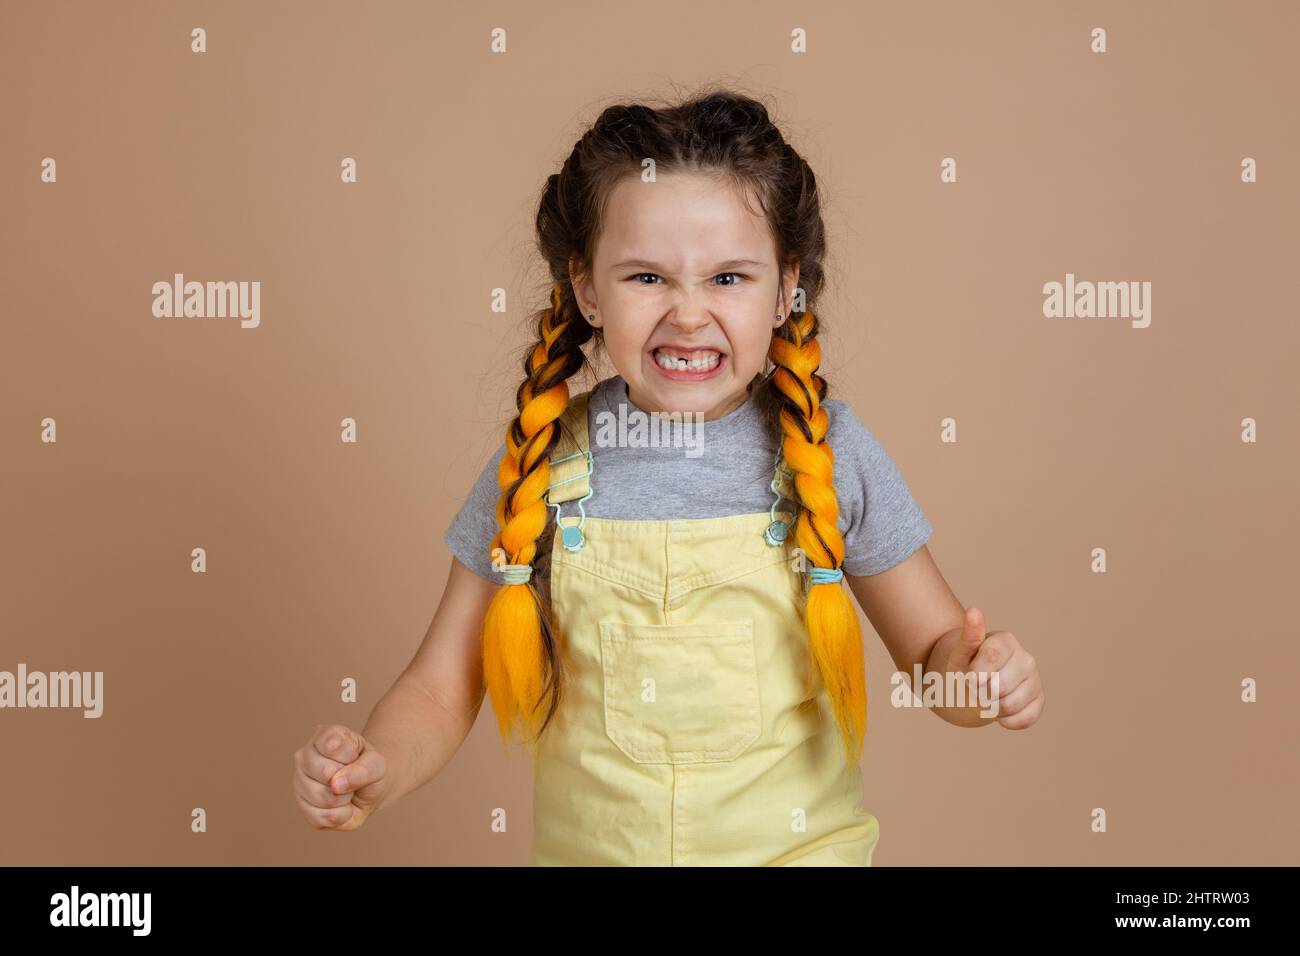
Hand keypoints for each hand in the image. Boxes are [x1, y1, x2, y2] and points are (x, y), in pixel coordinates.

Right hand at [291, 724, 389, 830]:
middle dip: (349, 780)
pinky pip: (322, 818)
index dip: (351, 756)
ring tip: (347, 790)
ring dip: (345, 799)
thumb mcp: (377, 763)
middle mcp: (304, 757)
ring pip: (323, 798)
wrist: (370, 787)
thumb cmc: (370, 768)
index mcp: (322, 736)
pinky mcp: (303, 807)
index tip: (355, 756)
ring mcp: (300, 783)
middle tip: (351, 776)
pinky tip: (342, 805)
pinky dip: (341, 815)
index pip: (332, 745)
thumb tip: (336, 785)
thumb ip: (363, 769)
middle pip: (325, 773)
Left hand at [943, 607, 1044, 729]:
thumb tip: (973, 611)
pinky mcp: (1039, 700)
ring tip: (985, 698)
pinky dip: (1005, 721)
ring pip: (1010, 705)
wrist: (971, 682)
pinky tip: (998, 711)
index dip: (975, 674)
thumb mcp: (959, 652)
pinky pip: (1024, 719)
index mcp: (1006, 641)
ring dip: (990, 708)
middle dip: (980, 693)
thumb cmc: (964, 664)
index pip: (992, 658)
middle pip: (1000, 686)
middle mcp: (1026, 658)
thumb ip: (968, 636)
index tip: (967, 676)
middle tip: (975, 688)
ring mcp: (1035, 680)